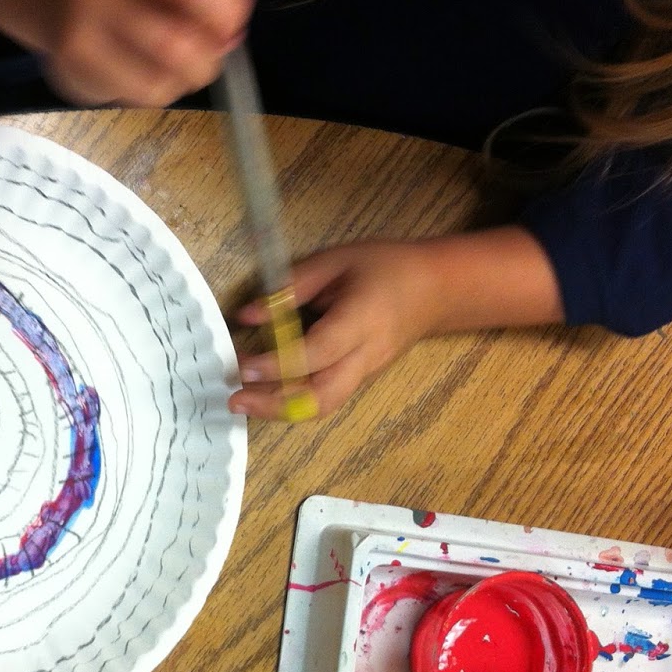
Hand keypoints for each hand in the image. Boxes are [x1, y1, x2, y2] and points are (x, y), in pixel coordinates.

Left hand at [230, 241, 447, 420]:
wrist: (435, 290)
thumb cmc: (385, 268)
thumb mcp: (336, 261)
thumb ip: (291, 287)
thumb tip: (247, 315)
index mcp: (362, 320)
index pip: (317, 353)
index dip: (279, 364)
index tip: (244, 365)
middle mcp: (365, 355)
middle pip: (321, 396)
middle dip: (275, 404)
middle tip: (235, 398)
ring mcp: (365, 373)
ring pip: (322, 405)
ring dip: (280, 409)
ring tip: (244, 401)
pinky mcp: (359, 380)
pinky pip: (325, 398)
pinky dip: (294, 402)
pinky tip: (266, 394)